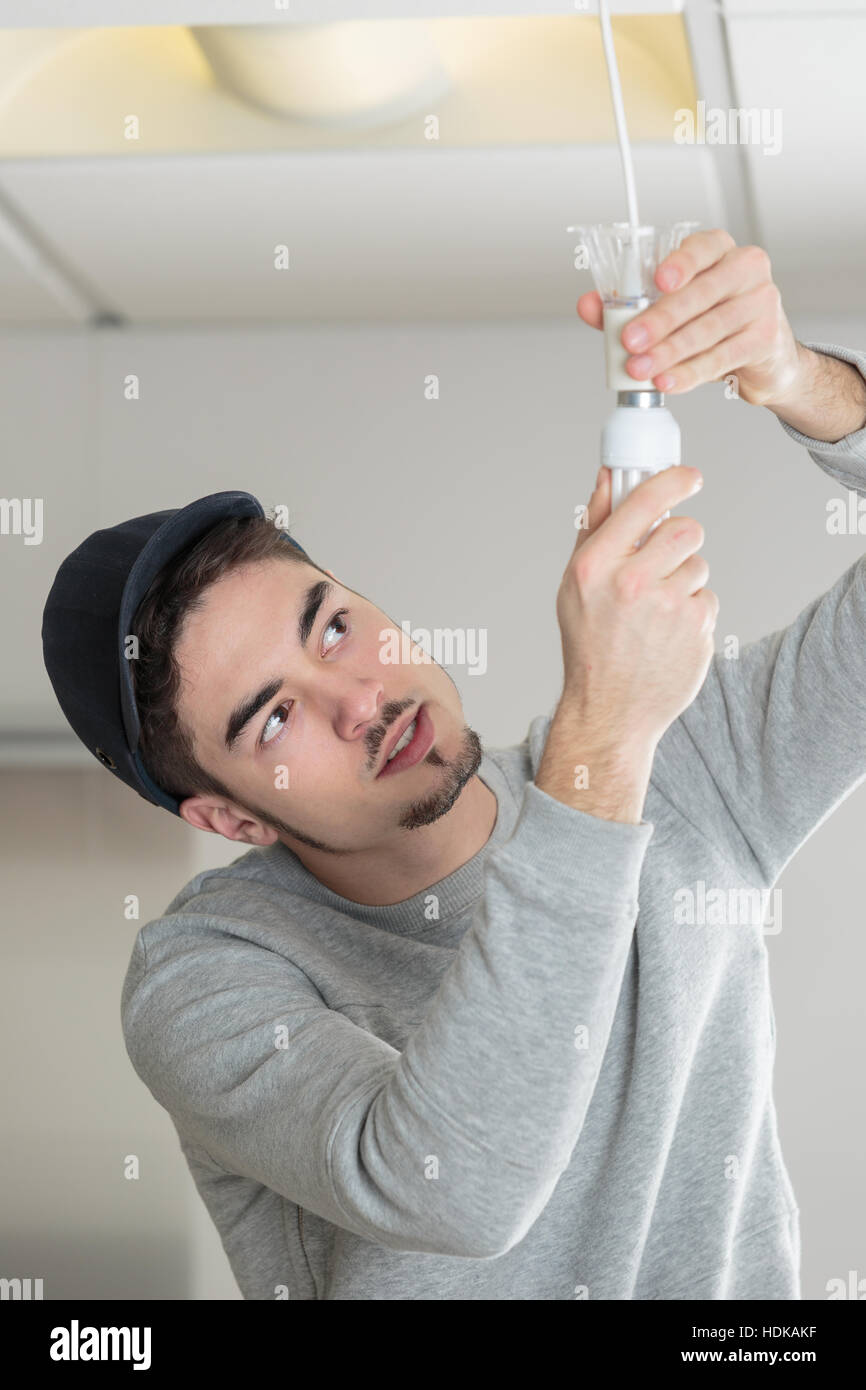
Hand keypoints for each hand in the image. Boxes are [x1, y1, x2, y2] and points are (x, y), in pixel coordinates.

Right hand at [557, 464, 717, 750]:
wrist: (608, 711)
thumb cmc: (588, 644)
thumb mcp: (574, 584)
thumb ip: (594, 527)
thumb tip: (607, 477)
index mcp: (595, 566)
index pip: (645, 501)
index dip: (674, 480)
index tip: (690, 477)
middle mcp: (632, 583)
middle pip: (685, 530)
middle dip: (680, 539)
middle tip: (666, 558)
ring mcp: (669, 608)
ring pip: (699, 566)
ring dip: (684, 580)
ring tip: (658, 611)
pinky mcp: (697, 631)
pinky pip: (708, 600)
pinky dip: (693, 612)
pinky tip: (669, 633)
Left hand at [576, 228, 802, 406]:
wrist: (765, 357)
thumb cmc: (715, 323)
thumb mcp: (674, 310)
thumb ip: (629, 305)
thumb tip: (588, 305)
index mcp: (720, 251)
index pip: (703, 247)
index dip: (681, 263)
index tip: (658, 281)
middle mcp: (745, 270)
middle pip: (700, 293)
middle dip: (660, 320)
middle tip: (630, 341)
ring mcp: (761, 302)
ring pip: (708, 329)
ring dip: (669, 352)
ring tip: (641, 369)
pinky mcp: (765, 338)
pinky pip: (721, 357)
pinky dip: (690, 372)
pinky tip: (668, 380)